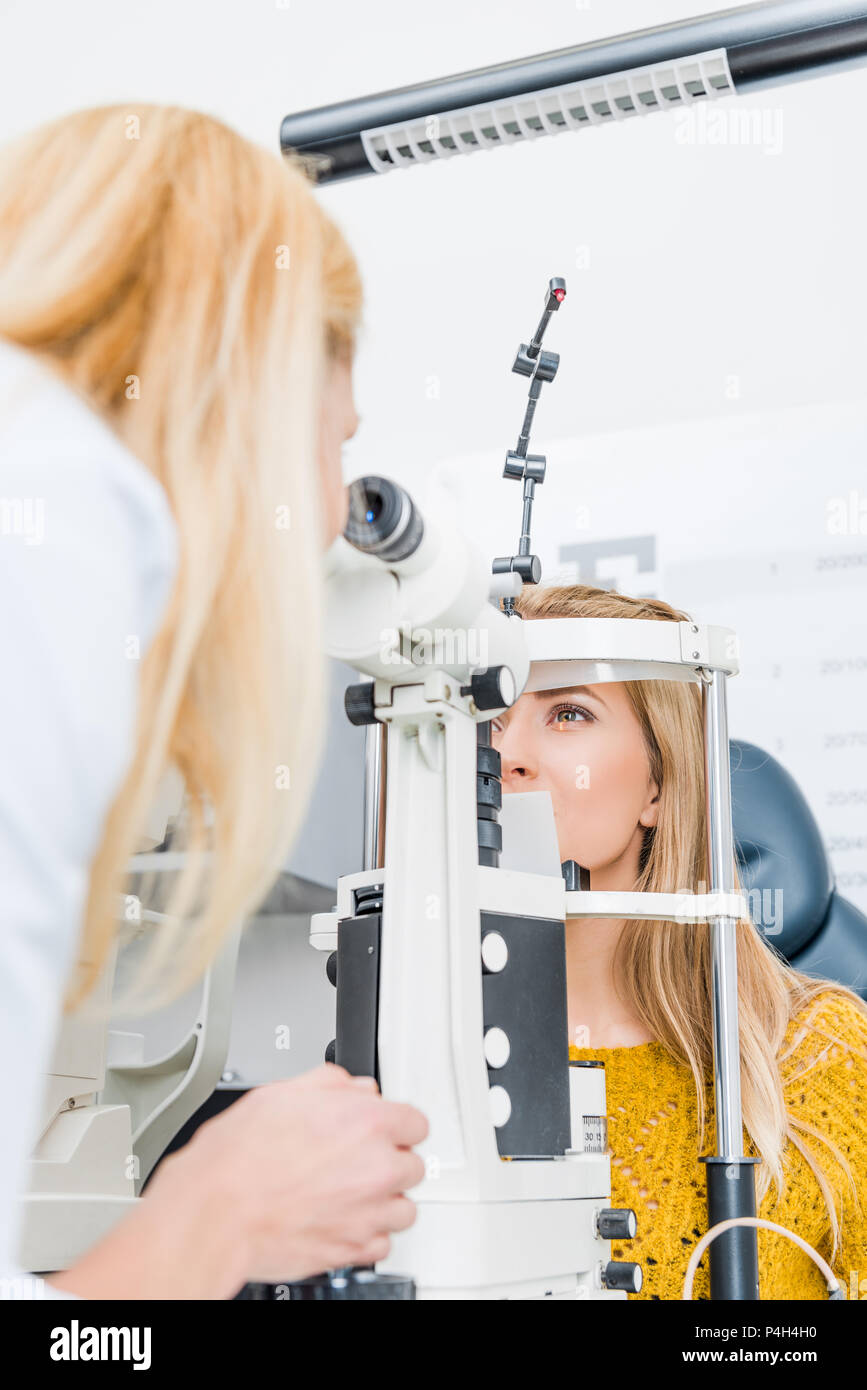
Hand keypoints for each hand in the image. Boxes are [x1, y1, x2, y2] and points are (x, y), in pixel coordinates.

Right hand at [154, 1061, 428, 1284]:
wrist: (215, 1213)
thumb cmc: (237, 1157)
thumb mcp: (280, 1093)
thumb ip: (330, 1084)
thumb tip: (352, 1087)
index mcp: (366, 1122)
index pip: (416, 1122)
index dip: (396, 1124)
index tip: (384, 1130)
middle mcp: (376, 1168)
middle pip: (413, 1165)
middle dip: (389, 1162)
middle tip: (358, 1162)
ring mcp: (367, 1213)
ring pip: (403, 1209)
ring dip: (384, 1201)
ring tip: (353, 1195)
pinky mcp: (352, 1250)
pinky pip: (382, 1245)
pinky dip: (367, 1237)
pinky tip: (344, 1222)